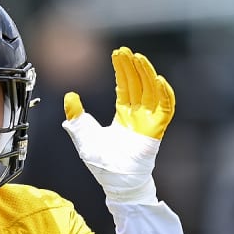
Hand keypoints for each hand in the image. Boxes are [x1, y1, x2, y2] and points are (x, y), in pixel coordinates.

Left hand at [61, 47, 175, 203]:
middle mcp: (138, 116)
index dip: (122, 70)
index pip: (125, 86)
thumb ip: (75, 116)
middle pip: (138, 85)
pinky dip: (163, 94)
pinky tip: (157, 79)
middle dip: (133, 67)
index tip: (118, 53)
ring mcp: (148, 122)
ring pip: (151, 92)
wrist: (113, 181)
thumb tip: (69, 96)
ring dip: (146, 74)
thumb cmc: (101, 163)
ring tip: (138, 58)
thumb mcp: (82, 135)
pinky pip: (165, 109)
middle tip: (126, 51)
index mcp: (123, 115)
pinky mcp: (156, 131)